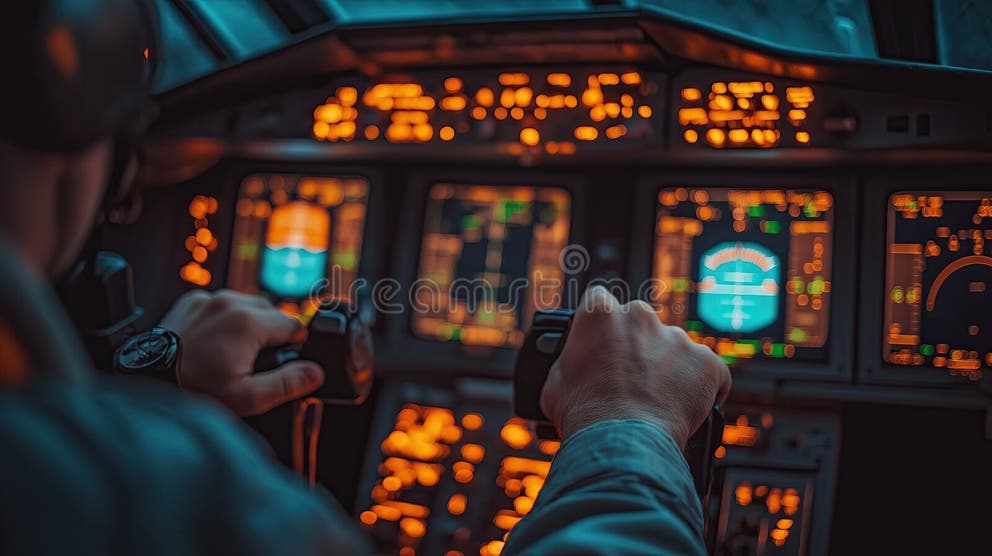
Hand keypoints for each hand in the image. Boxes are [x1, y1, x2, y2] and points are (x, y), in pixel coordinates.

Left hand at [160, 289, 324, 415]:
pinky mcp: (192, 301)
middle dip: (270, 335)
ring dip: (249, 324)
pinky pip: (222, 305)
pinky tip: (215, 342)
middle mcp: (230, 302)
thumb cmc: (194, 390)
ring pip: (248, 306)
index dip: (292, 347)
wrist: (148, 380)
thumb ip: (287, 383)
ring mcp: (209, 299)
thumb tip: (314, 373)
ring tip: (233, 353)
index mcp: (249, 322)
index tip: (276, 363)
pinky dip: (224, 319)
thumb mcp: (247, 398)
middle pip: (272, 313)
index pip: (294, 326)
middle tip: (252, 362)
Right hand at [540, 286, 731, 447]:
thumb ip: (570, 361)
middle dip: (637, 346)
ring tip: (656, 402)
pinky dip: (700, 387)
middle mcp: (640, 316)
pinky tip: (686, 409)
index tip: (603, 345)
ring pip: (674, 348)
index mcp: (600, 314)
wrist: (623, 444)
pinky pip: (708, 372)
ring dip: (668, 368)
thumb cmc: (584, 415)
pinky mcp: (707, 363)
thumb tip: (573, 365)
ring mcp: (677, 338)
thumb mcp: (555, 382)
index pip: (600, 303)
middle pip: (640, 323)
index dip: (603, 327)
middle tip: (630, 379)